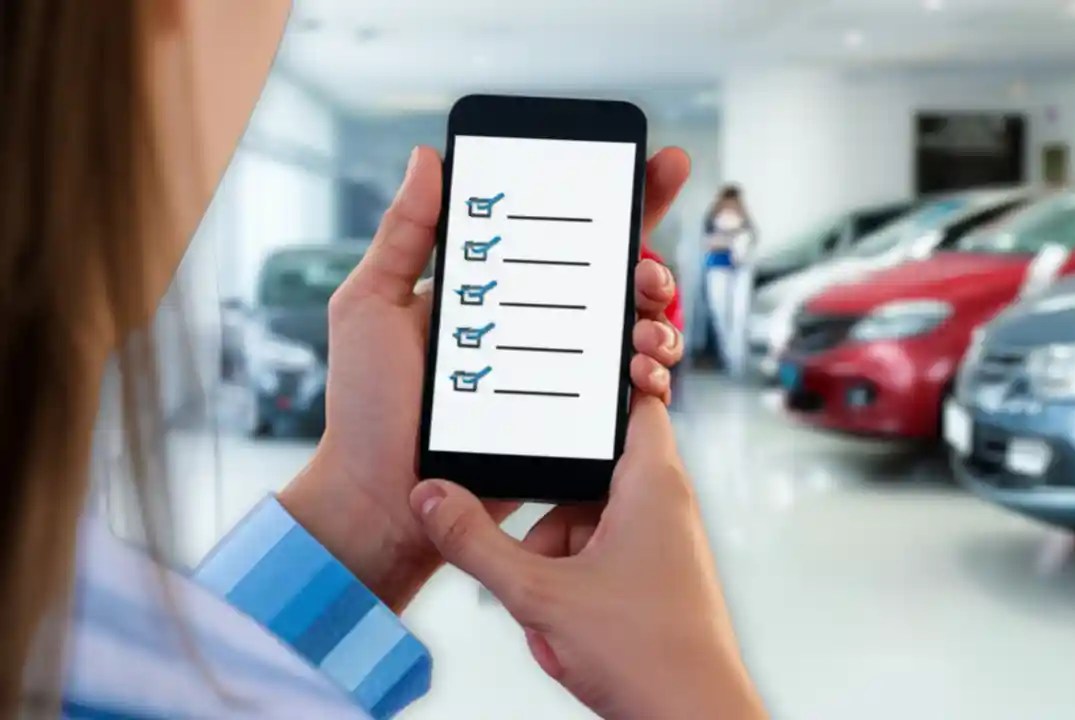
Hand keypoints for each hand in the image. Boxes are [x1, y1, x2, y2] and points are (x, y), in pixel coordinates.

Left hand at [279, 145, 690, 611]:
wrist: (382, 500)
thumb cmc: (366, 407)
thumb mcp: (370, 305)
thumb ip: (404, 234)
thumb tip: (427, 157)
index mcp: (498, 290)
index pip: (565, 234)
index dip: (619, 198)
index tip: (657, 165)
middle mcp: (537, 326)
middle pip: (618, 280)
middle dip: (652, 266)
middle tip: (646, 275)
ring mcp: (561, 376)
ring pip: (638, 332)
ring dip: (661, 322)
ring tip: (647, 331)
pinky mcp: (576, 424)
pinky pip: (633, 394)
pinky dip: (654, 378)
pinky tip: (645, 375)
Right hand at [409, 397, 767, 719]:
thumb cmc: (648, 655)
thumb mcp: (540, 594)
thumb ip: (476, 544)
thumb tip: (430, 499)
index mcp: (652, 482)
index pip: (632, 399)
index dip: (597, 382)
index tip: (554, 376)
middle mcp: (663, 504)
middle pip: (585, 474)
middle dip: (546, 517)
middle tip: (529, 555)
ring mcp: (659, 542)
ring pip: (585, 524)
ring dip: (554, 562)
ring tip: (549, 612)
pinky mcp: (652, 577)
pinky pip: (597, 559)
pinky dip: (572, 588)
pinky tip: (561, 629)